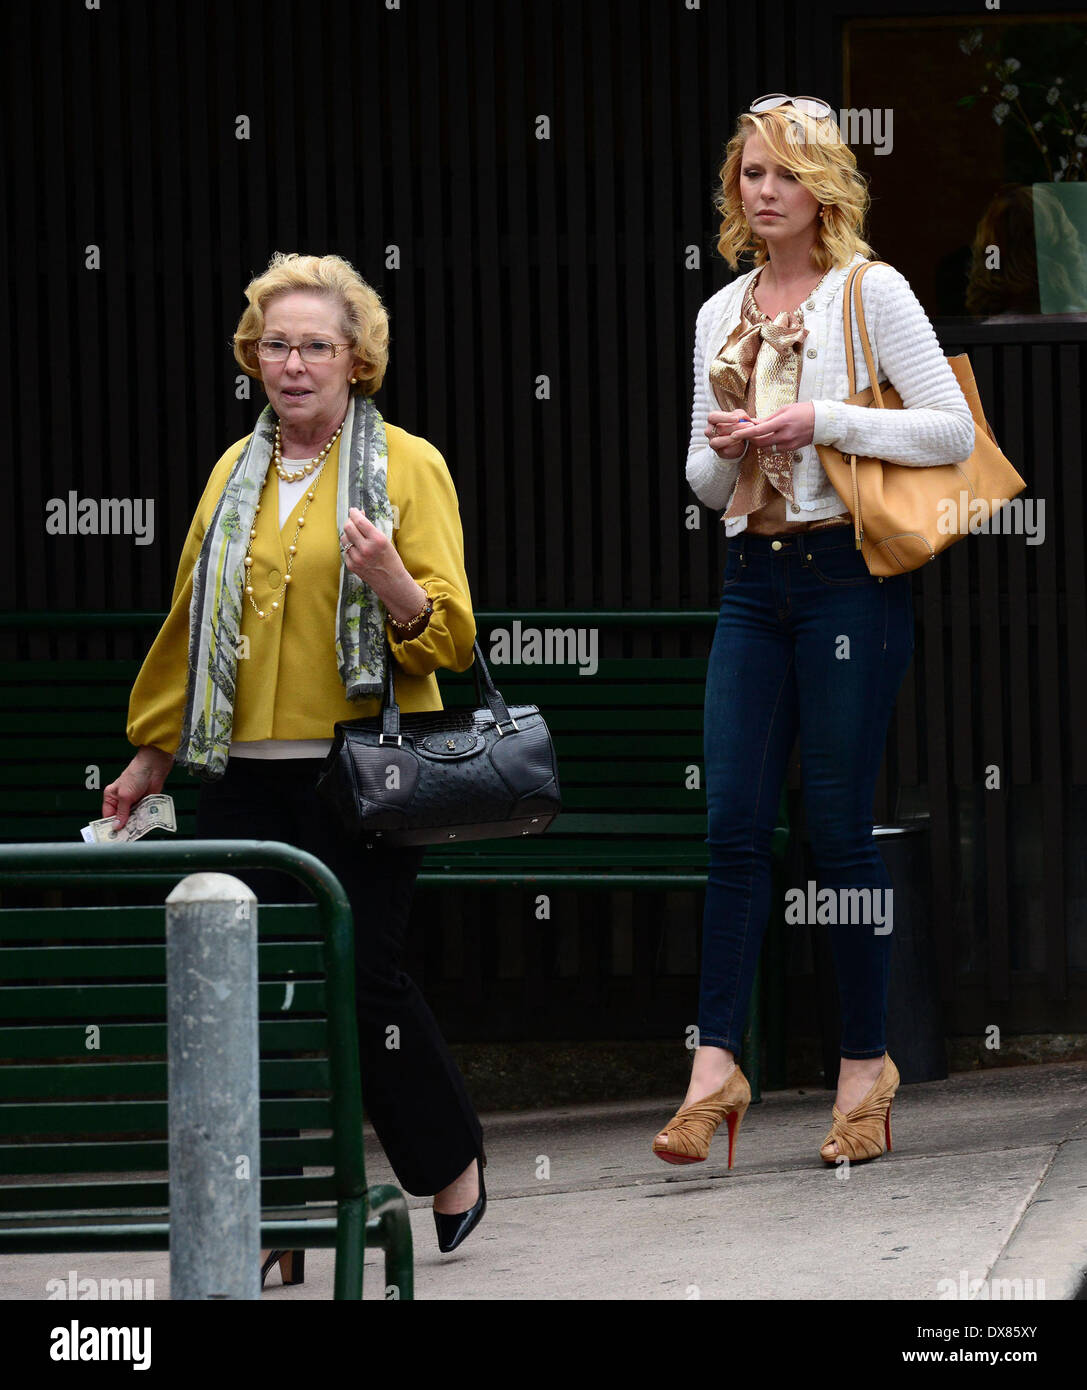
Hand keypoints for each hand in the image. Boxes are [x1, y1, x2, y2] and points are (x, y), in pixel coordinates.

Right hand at [102, 746, 173, 829]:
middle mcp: (121, 801)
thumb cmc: (136, 776)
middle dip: (123, 827)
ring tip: (136, 834)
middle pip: (120, 818)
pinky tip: (145, 827)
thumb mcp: (125, 795)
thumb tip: (116, 826)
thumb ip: (121, 812)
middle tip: (126, 838)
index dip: (110, 826)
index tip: (113, 837)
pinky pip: (143, 814)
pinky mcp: (145, 803)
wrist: (154, 767)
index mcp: (111, 797)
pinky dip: (143, 819)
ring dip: (135, 824)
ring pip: (132, 818)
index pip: (108, 815)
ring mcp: (134, 802)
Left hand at [340, 507, 426, 624]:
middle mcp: (366, 548)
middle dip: (349, 521)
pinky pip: (345, 550)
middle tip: (353, 521)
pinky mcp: (352, 565)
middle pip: (348, 528)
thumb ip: (370, 529)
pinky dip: (349, 547)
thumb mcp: (385, 540)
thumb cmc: (390, 559)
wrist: (391, 581)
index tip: (353, 510)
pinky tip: (357, 548)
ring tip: (355, 535)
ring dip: (348, 534)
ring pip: (344, 539)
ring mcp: (357, 558)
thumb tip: (358, 516)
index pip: (359, 521)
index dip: (354, 513)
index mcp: (377, 540)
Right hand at [706, 410, 753, 458]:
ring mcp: (713, 443)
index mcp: (712, 420)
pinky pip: (726, 450)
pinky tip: (743, 442)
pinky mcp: (720, 452)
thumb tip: (743, 417)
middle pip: (719, 428)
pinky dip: (736, 446)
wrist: (737, 441)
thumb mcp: (739, 417)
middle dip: (736, 427)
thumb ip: (740, 415)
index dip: (724, 417)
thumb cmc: (736, 425)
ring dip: (735, 437)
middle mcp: (709, 431)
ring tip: (747, 434)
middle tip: (750, 425)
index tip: (737, 418)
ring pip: (720, 441)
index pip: (712, 417)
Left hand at [729, 403, 814, 452]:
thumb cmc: (803, 411)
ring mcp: (788, 444)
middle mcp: (785, 435)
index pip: (759, 430)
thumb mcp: (784, 410)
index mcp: (782, 422)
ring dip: (759, 443)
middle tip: (746, 433)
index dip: (745, 434)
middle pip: (759, 442)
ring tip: (758, 435)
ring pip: (766, 448)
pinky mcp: (791, 449)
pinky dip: (768, 445)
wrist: (822, 421)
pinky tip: (768, 438)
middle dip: (750, 439)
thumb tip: (753, 423)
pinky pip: (774, 450)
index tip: (734, 435)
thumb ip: (768, 419)